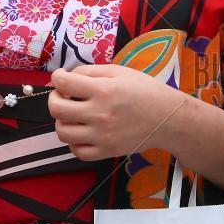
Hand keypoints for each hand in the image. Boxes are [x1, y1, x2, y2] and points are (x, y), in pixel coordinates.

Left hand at [48, 64, 189, 162]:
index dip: (57, 77)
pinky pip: (77, 152)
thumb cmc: (145, 91)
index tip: (61, 78)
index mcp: (103, 90)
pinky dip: (74, 142)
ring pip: (62, 133)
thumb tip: (67, 76)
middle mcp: (99, 114)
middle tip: (63, 96)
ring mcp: (102, 136)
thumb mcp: (119, 71)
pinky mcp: (106, 151)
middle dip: (54, 99)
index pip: (63, 83)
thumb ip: (90, 71)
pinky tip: (81, 132)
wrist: (169, 118)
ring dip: (62, 121)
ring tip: (72, 115)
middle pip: (57, 109)